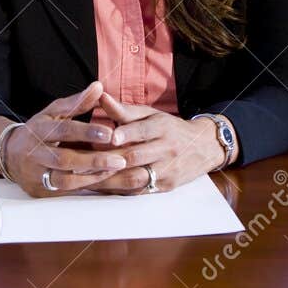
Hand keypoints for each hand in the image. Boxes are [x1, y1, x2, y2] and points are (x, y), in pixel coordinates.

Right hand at [0, 82, 128, 197]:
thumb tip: (99, 87)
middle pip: (63, 159)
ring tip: (114, 170)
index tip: (109, 133)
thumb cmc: (38, 130)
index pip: (63, 130)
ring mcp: (35, 174)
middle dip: (93, 160)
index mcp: (39, 129)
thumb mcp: (54, 112)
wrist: (8, 154)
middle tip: (120, 160)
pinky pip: (64, 192)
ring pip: (63, 180)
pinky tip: (102, 180)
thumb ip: (77, 102)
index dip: (86, 131)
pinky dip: (85, 186)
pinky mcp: (39, 190)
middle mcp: (35, 153)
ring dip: (91, 177)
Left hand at [86, 93, 227, 194]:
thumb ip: (124, 110)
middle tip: (83, 161)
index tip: (110, 137)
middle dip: (109, 160)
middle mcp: (167, 148)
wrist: (205, 147)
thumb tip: (100, 96)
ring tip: (86, 178)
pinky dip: (119, 190)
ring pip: (136, 178)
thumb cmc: (170, 129)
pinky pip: (140, 191)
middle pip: (136, 156)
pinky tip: (101, 188)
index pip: (143, 130)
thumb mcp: (152, 115)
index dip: (126, 134)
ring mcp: (168, 169)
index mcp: (162, 126)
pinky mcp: (167, 186)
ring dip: (110, 180)